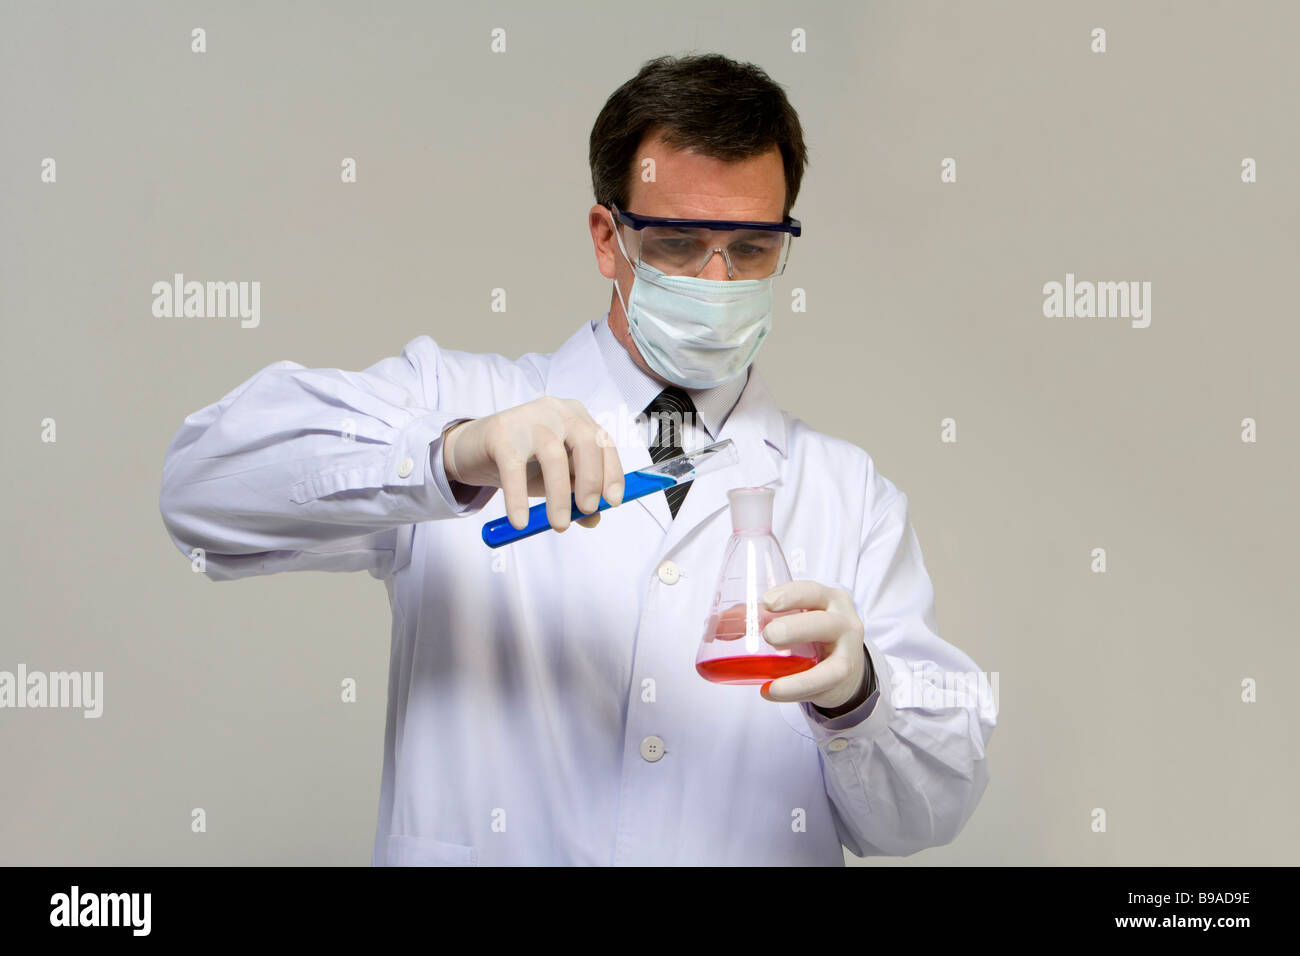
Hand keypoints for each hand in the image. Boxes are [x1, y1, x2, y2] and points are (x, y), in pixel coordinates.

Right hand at [442, 396, 624, 531]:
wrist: (475, 449)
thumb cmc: (524, 461)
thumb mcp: (555, 478)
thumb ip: (576, 495)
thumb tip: (594, 519)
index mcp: (576, 417)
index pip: (603, 442)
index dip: (612, 472)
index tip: (612, 502)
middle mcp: (556, 411)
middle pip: (585, 441)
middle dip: (591, 479)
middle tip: (587, 510)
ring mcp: (528, 418)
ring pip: (553, 456)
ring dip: (560, 496)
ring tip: (559, 525)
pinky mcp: (500, 432)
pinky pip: (514, 469)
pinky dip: (518, 499)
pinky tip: (520, 521)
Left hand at [758, 581, 868, 710]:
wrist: (846, 671)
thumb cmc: (813, 637)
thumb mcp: (795, 619)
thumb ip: (760, 618)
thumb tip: (717, 623)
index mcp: (827, 599)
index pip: (811, 591)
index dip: (790, 595)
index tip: (767, 602)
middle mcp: (842, 620)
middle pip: (824, 621)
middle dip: (795, 627)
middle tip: (768, 635)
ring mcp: (847, 649)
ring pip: (832, 660)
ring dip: (800, 671)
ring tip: (771, 676)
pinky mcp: (843, 675)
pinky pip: (822, 681)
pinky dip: (796, 688)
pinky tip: (771, 691)